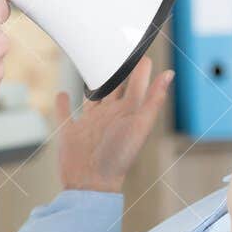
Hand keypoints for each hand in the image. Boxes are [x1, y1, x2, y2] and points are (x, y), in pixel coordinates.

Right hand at [55, 58, 173, 193]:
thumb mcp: (139, 126)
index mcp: (128, 113)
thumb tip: (169, 75)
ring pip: (92, 98)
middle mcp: (110, 116)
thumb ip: (153, 100)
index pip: (137, 84)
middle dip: (116, 71)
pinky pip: (65, 113)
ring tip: (92, 69)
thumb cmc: (118, 159)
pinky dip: (62, 103)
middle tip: (117, 50)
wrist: (90, 185)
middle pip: (115, 88)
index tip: (140, 46)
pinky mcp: (70, 132)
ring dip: (93, 86)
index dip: (140, 67)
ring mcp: (90, 124)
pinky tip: (62, 94)